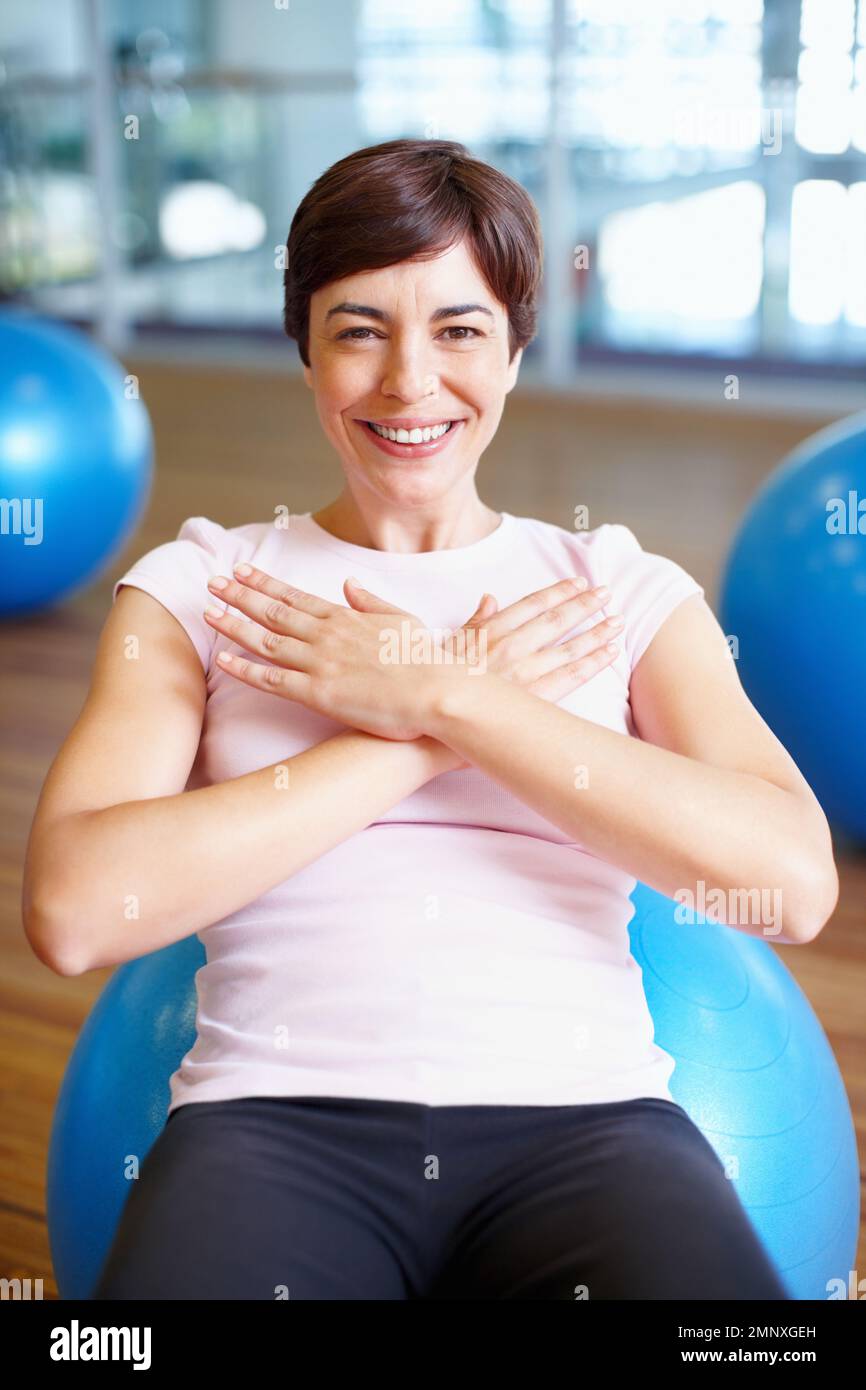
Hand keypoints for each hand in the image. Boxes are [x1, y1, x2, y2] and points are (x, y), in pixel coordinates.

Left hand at [204, 564, 452, 740]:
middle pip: (273, 611)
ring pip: (266, 640)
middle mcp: (327, 635)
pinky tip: (223, 660)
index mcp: (346, 617)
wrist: (438, 690)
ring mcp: (320, 663)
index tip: (242, 570)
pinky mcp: (319, 693)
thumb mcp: (401, 619)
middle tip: (212, 582)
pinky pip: (273, 680)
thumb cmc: (426, 659)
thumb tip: (348, 584)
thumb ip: (370, 601)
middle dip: (240, 595)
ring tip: (208, 612)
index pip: (296, 596)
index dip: (265, 583)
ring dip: (235, 625)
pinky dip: (245, 669)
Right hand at [346, 575, 621, 769]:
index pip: (522, 609)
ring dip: (593, 635)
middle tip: (609, 592)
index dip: (551, 593)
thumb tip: (361, 585)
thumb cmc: (396, 692)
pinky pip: (563, 683)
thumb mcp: (394, 642)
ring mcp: (513, 680)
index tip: (576, 580)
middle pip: (549, 624)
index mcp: (477, 638)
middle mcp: (501, 653)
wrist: (402, 735)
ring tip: (619, 623)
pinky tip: (608, 658)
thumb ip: (384, 610)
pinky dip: (587, 667)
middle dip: (581, 607)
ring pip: (563, 651)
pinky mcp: (518, 707)